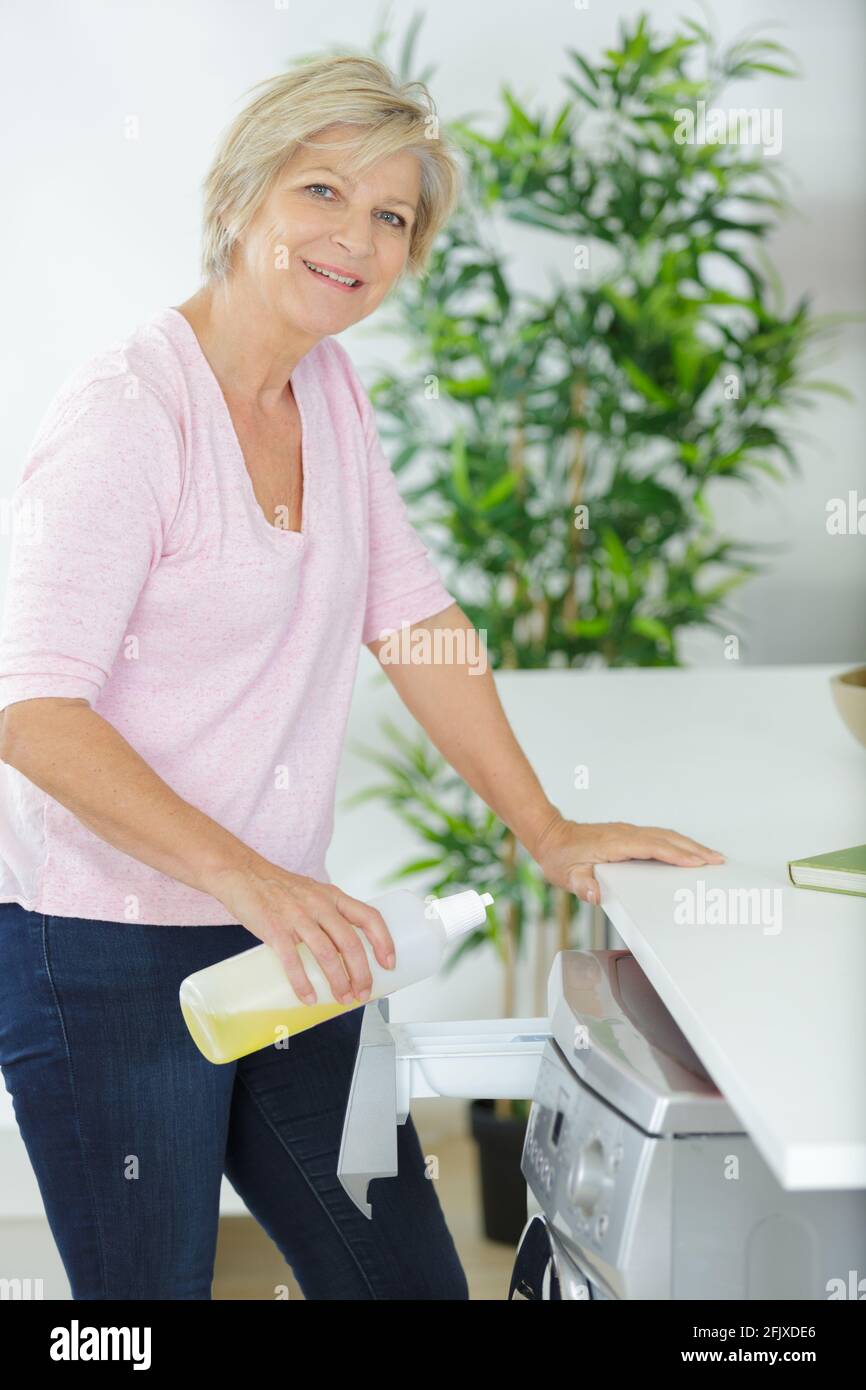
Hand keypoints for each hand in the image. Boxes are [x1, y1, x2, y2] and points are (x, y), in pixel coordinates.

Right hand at [208, 855, 394, 1005]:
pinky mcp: (274, 929)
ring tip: (342, 999)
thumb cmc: (277, 887)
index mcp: (332, 897)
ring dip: (338, 982)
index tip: (389, 963)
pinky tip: (309, 998)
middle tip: (362, 993)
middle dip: (361, 973)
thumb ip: (328, 914)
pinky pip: (292, 961)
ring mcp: (297, 917)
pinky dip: (302, 983)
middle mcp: (319, 905)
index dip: (384, 942)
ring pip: (326, 954)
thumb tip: (344, 949)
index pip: (369, 917)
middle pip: (350, 943)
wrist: (240, 873)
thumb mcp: (312, 892)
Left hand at [531, 813, 724, 905]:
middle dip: (695, 850)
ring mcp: (629, 833)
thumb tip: (595, 894)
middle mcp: (625, 834)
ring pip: (667, 836)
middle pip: (667, 839)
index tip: (698, 862)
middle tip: (718, 861)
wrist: (551, 837)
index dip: (677, 854)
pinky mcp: (630, 835)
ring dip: (691, 845)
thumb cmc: (560, 856)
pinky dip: (679, 844)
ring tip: (713, 857)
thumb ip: (582, 885)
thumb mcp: (567, 876)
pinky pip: (660, 837)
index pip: (652, 847)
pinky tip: (688, 852)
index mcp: (614, 843)